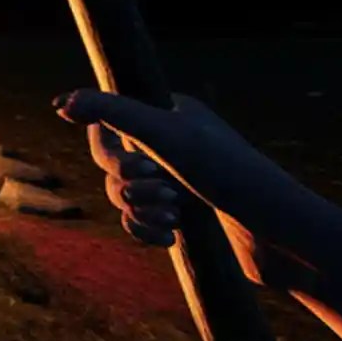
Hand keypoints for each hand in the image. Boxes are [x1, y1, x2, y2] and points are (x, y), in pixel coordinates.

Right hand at [55, 89, 313, 288]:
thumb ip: (110, 111)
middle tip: (165, 190)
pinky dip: (145, 230)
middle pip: (110, 163)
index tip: (138, 164)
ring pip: (121, 194)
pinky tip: (170, 238)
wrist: (280, 231)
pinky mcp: (181, 212)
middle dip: (129, 185)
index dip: (110, 151)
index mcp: (168, 112)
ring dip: (139, 209)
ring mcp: (176, 177)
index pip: (107, 123)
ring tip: (175, 216)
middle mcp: (171, 141)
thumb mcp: (163, 135)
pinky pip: (136, 220)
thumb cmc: (226, 173)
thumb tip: (61, 102)